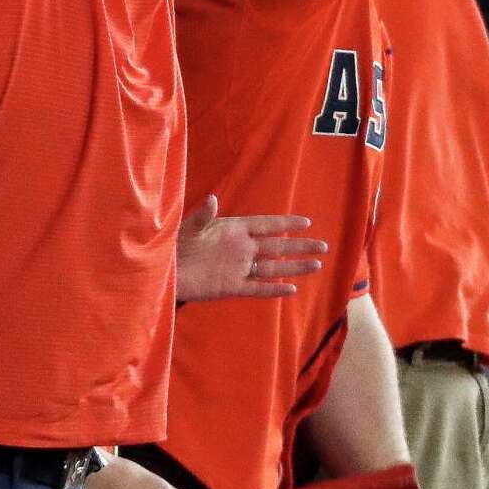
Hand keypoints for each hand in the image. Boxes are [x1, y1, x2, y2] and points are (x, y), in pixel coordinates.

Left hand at [176, 197, 327, 301]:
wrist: (164, 269)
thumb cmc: (176, 242)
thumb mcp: (189, 226)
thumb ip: (203, 215)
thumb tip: (212, 198)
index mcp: (234, 229)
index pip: (266, 225)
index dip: (285, 224)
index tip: (306, 223)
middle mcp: (241, 248)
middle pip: (277, 246)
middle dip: (300, 246)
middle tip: (324, 245)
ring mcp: (238, 268)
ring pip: (272, 268)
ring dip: (294, 267)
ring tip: (317, 265)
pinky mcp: (231, 287)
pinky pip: (258, 288)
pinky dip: (274, 289)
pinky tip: (292, 289)